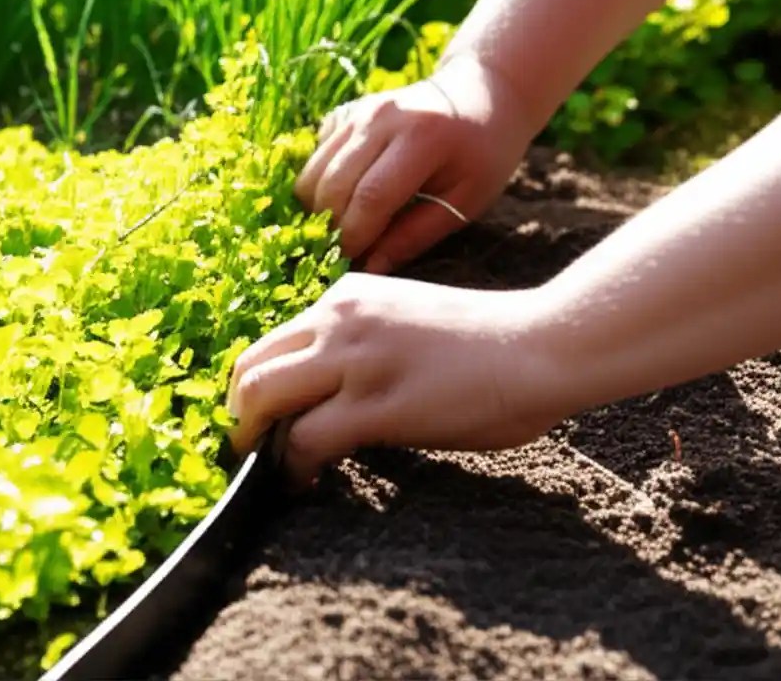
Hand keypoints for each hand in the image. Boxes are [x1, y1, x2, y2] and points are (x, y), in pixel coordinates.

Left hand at [227, 273, 568, 487]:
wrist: (542, 346)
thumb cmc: (489, 344)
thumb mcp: (407, 322)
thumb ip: (363, 343)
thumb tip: (331, 389)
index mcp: (348, 297)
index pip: (272, 340)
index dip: (255, 386)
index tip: (263, 420)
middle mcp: (340, 319)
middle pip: (250, 366)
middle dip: (238, 414)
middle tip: (248, 449)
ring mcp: (354, 359)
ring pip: (261, 397)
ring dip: (254, 440)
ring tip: (267, 469)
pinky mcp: (374, 403)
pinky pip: (304, 439)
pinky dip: (293, 468)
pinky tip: (307, 483)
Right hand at [293, 53, 538, 274]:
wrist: (482, 93)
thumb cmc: (483, 154)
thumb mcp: (465, 201)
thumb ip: (416, 235)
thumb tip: (370, 269)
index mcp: (421, 138)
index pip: (371, 197)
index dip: (355, 238)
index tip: (353, 264)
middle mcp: (381, 118)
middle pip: (332, 186)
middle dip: (331, 228)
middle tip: (346, 252)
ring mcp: (359, 111)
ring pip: (312, 172)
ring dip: (319, 209)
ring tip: (346, 227)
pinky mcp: (346, 112)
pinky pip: (315, 157)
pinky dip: (322, 184)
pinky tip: (349, 193)